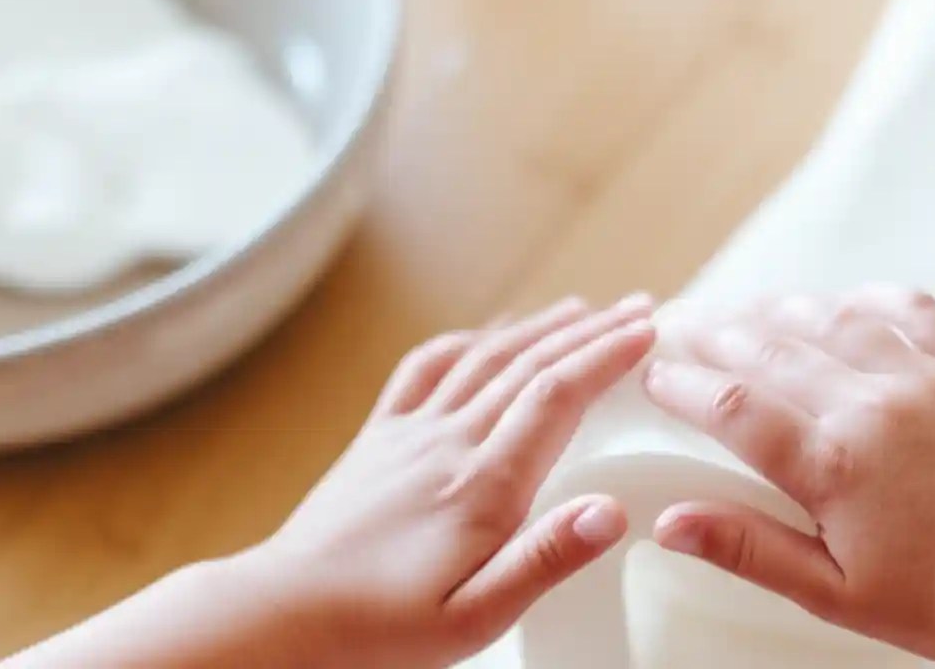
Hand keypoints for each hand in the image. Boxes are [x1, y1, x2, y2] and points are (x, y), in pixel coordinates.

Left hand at [246, 294, 655, 667]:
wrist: (286, 614)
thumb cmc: (382, 627)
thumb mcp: (477, 617)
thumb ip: (545, 560)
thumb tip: (610, 513)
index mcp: (481, 485)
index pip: (556, 397)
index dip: (607, 357)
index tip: (647, 330)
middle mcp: (447, 443)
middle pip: (529, 364)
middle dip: (590, 331)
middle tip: (636, 308)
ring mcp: (409, 433)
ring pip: (484, 358)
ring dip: (538, 327)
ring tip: (581, 309)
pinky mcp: (379, 437)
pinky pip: (426, 369)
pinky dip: (466, 341)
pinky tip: (488, 335)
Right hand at [641, 287, 934, 663]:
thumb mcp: (830, 592)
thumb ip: (746, 547)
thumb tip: (668, 522)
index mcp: (833, 464)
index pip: (732, 405)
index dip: (683, 384)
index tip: (654, 374)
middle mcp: (875, 406)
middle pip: (770, 349)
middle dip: (716, 336)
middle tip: (683, 328)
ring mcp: (928, 380)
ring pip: (831, 319)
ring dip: (779, 311)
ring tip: (747, 313)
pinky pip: (912, 309)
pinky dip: (869, 299)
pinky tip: (844, 303)